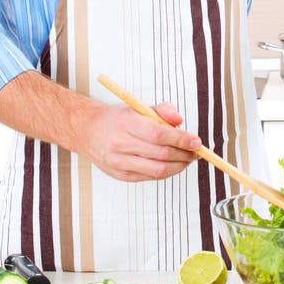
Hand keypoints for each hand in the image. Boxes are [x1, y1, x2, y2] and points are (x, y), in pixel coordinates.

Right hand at [79, 99, 201, 181]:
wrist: (87, 131)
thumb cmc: (117, 118)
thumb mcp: (138, 106)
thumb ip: (162, 110)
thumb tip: (179, 121)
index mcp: (126, 122)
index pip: (158, 134)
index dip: (181, 139)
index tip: (196, 141)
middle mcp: (120, 144)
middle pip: (160, 154)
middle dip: (184, 154)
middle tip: (197, 151)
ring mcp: (119, 162)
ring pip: (157, 170)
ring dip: (179, 166)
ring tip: (188, 159)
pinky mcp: (121, 175)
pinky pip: (150, 177)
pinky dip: (166, 172)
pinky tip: (173, 164)